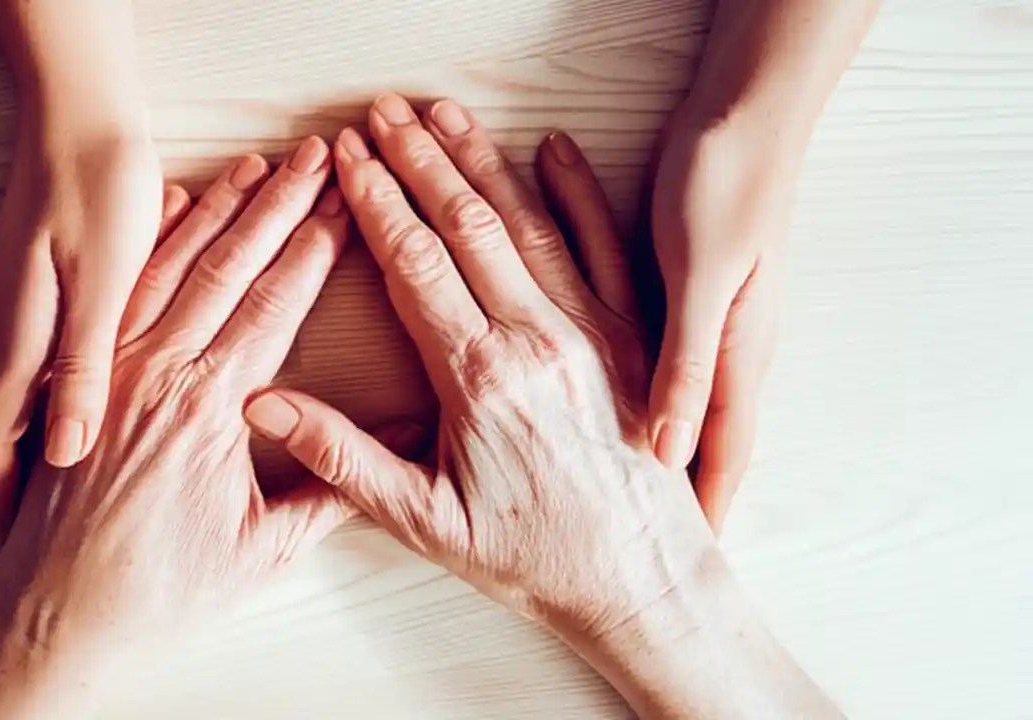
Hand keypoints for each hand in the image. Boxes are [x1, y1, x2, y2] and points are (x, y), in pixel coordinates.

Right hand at [0, 111, 163, 525]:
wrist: (79, 113)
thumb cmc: (98, 192)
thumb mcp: (98, 284)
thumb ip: (81, 367)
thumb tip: (66, 454)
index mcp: (22, 341)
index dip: (4, 496)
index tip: (15, 543)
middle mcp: (9, 331)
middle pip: (9, 424)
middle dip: (26, 476)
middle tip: (45, 529)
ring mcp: (20, 307)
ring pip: (28, 391)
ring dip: (49, 430)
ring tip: (71, 479)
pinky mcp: (40, 285)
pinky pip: (44, 353)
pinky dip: (64, 385)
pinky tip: (91, 394)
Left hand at [0, 140, 362, 717]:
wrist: (61, 617)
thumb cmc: (163, 590)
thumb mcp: (263, 550)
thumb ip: (332, 488)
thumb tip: (401, 446)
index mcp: (213, 403)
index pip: (279, 302)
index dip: (318, 246)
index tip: (348, 202)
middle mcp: (162, 369)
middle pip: (232, 265)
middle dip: (281, 204)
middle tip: (317, 157)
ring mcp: (117, 365)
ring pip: (176, 264)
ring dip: (221, 208)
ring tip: (258, 164)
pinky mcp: (89, 374)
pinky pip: (124, 290)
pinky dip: (155, 242)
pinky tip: (176, 204)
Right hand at [246, 93, 709, 644]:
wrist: (643, 583)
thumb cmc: (535, 559)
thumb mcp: (426, 522)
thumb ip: (345, 458)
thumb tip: (265, 406)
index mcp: (478, 377)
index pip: (415, 262)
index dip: (377, 200)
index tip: (349, 155)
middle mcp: (536, 338)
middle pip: (466, 225)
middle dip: (418, 160)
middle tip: (383, 112)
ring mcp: (590, 331)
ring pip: (526, 224)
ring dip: (481, 162)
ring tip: (444, 114)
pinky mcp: (630, 338)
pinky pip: (603, 249)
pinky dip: (576, 194)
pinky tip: (553, 150)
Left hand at [646, 117, 791, 531]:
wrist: (745, 115)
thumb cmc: (725, 189)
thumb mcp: (706, 281)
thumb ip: (689, 367)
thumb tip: (669, 453)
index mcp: (731, 360)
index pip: (723, 459)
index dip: (706, 515)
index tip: (689, 577)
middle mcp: (724, 354)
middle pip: (704, 444)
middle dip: (689, 499)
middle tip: (666, 558)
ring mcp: (709, 329)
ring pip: (683, 412)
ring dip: (671, 452)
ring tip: (648, 501)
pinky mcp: (687, 297)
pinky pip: (665, 366)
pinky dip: (654, 399)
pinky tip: (634, 409)